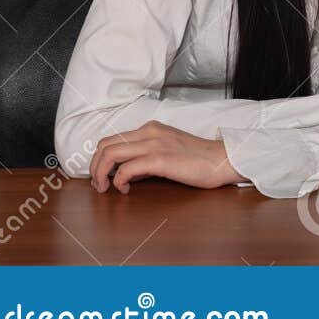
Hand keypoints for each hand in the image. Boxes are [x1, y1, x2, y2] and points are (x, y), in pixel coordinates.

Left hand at [89, 121, 242, 192]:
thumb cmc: (200, 160)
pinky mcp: (160, 159)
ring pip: (110, 154)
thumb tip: (127, 173)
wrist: (223, 160)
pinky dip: (119, 181)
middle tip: (99, 185)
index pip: (112, 139)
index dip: (100, 159)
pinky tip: (126, 190)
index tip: (103, 176)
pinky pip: (126, 169)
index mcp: (151, 128)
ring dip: (100, 174)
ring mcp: (154, 144)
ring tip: (106, 188)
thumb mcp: (169, 150)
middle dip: (94, 167)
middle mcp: (149, 132)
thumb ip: (147, 157)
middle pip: (105, 145)